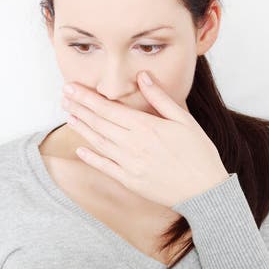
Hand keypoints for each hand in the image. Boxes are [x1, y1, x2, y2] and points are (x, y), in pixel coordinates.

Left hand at [60, 71, 229, 206]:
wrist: (205, 191)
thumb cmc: (199, 153)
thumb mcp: (184, 120)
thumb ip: (160, 98)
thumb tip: (142, 76)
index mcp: (146, 127)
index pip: (108, 108)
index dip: (87, 97)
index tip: (72, 87)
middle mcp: (133, 145)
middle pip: (99, 123)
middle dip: (79, 108)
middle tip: (63, 96)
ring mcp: (129, 165)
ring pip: (99, 143)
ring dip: (82, 128)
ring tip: (68, 115)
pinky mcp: (130, 181)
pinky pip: (105, 167)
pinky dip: (91, 158)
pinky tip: (80, 150)